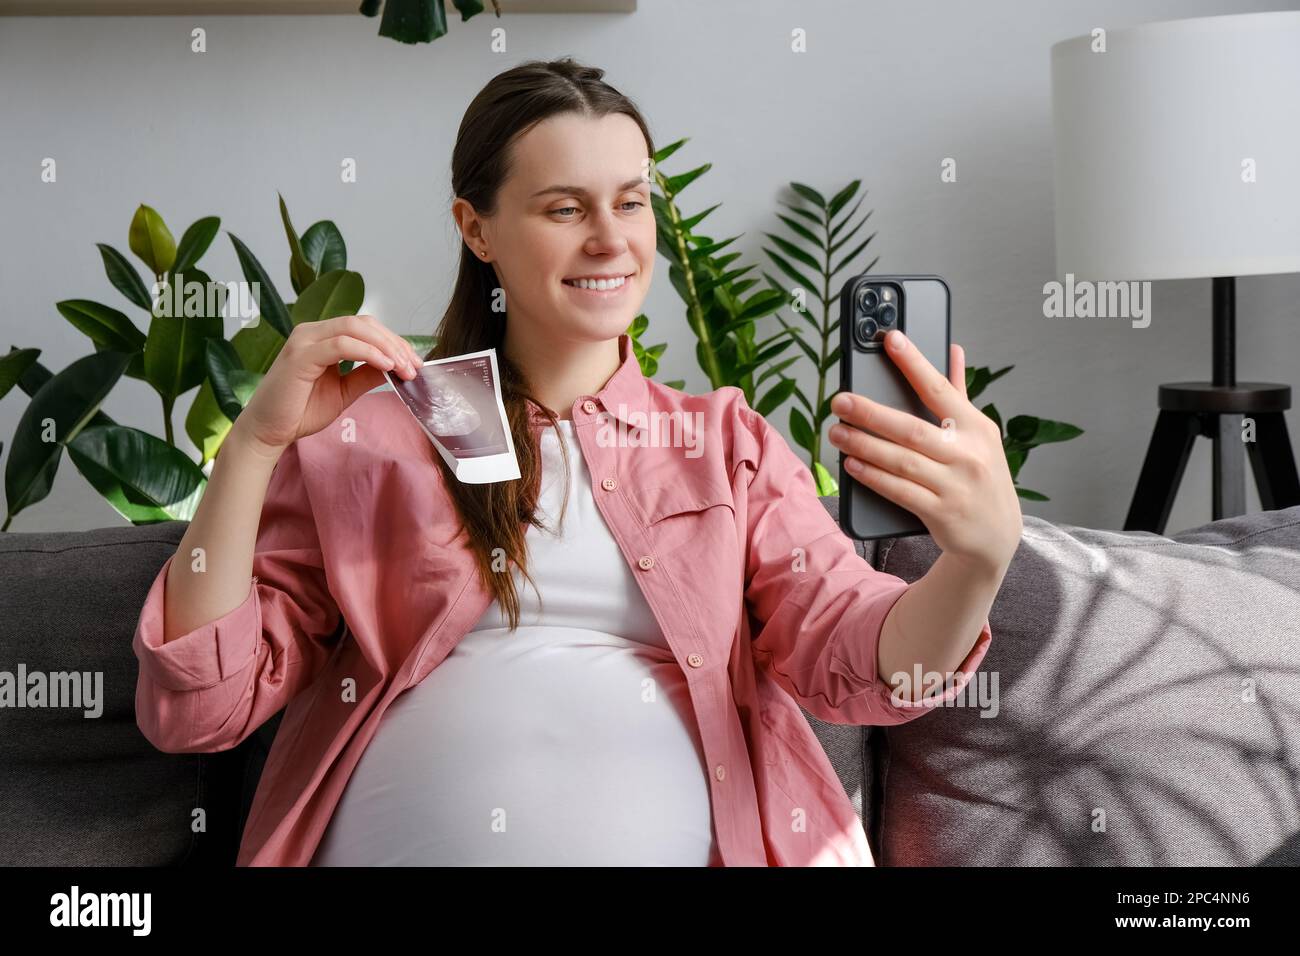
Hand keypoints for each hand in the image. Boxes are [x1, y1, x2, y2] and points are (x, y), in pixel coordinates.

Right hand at [231, 314, 423, 456]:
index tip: (414, 362)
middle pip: (363, 323)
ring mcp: (305, 341)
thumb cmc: (300, 411)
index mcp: (322, 337)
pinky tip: (385, 366)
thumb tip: (397, 366)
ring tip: (405, 368)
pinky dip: (368, 353)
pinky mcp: (301, 356)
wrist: (268, 431)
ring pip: (354, 328)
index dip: (393, 341)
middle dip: (395, 342)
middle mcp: (312, 332)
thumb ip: (366, 375)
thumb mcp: (344, 391)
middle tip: (415, 366)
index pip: (365, 327)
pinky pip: (342, 345)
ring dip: (386, 347)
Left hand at [828, 329, 1021, 570]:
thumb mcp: (979, 435)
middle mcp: (968, 455)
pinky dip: (873, 476)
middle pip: (911, 429)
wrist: (997, 535)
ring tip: (837, 432)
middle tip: (839, 401)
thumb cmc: (980, 475)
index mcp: (976, 427)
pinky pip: (899, 491)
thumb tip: (952, 350)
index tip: (891, 339)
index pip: (940, 389)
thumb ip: (958, 394)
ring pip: (901, 461)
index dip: (915, 363)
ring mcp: (955, 486)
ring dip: (864, 445)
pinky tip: (851, 464)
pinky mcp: (941, 513)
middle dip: (870, 413)